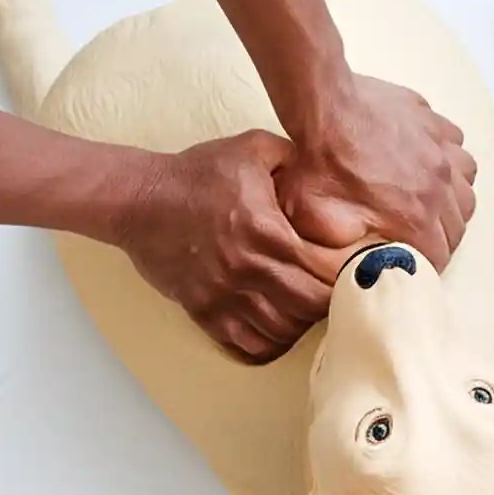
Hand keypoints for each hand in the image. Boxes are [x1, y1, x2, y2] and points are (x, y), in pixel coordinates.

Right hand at [110, 130, 345, 363]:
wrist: (139, 200)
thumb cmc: (196, 174)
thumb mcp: (251, 149)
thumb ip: (294, 156)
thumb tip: (326, 169)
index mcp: (266, 231)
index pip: (327, 269)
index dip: (349, 271)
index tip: (354, 265)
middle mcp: (248, 269)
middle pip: (311, 306)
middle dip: (331, 300)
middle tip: (334, 289)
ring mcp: (224, 295)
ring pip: (282, 331)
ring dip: (301, 322)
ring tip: (305, 305)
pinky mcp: (204, 312)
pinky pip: (248, 345)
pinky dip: (269, 342)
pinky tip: (275, 324)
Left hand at [276, 74, 477, 270]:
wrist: (323, 106)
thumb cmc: (318, 162)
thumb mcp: (318, 221)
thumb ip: (346, 251)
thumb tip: (366, 268)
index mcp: (415, 216)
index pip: (438, 257)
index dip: (423, 267)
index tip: (410, 264)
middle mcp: (439, 187)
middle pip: (457, 227)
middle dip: (440, 240)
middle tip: (417, 239)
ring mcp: (442, 153)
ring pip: (466, 190)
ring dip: (451, 205)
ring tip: (429, 207)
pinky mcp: (435, 126)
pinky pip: (459, 152)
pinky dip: (451, 165)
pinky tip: (430, 167)